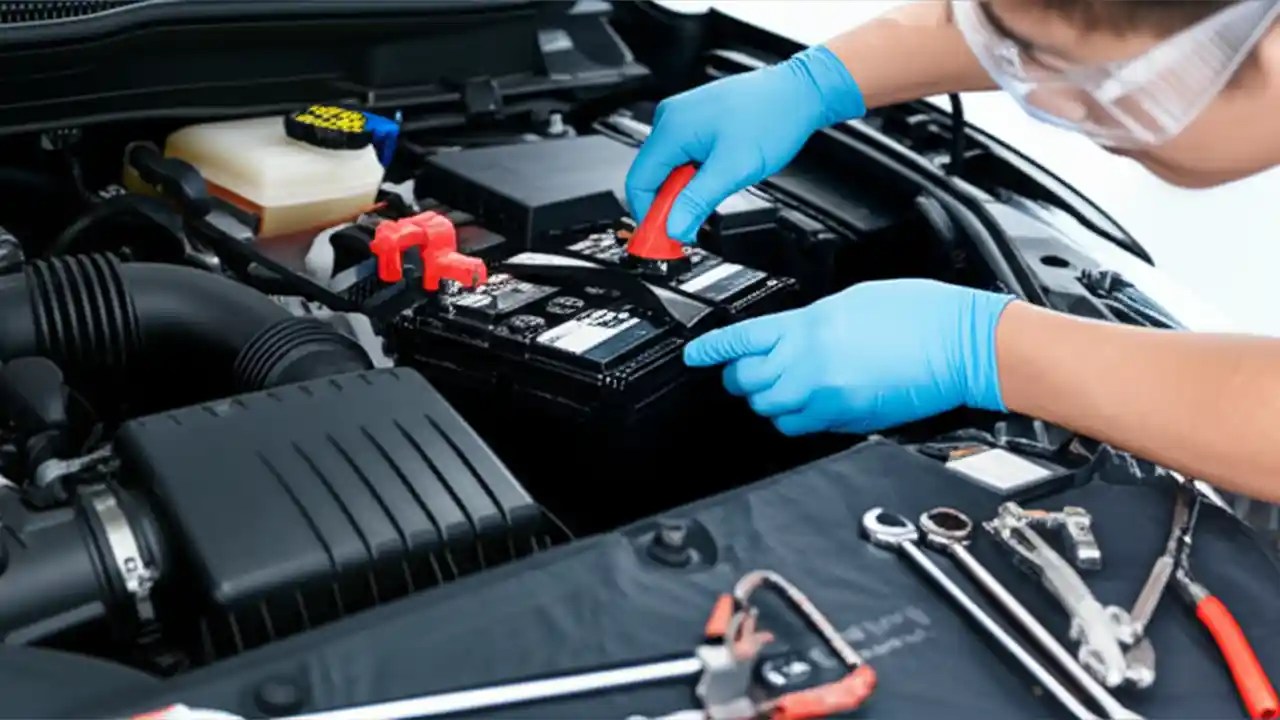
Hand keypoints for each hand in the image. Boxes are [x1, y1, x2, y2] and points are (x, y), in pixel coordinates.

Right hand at [625, 45, 864, 242]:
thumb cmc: (772, 117)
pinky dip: (690, 175)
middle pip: (651, 176)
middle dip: (666, 206)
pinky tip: (711, 180)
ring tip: (710, 196)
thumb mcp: (733, 170)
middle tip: (685, 228)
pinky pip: (681, 155)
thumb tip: (675, 227)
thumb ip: (697, 202)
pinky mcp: (695, 120)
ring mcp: (682, 117)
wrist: (798, 93)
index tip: (660, 239)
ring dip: (681, 191)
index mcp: (671, 128)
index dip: (648, 216)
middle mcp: (670, 118)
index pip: (639, 182)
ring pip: (667, 167)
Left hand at [683, 279, 1017, 435]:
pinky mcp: (846, 421)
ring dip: (767, 399)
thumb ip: (810, 321)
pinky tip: (806, 404)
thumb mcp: (852, 301)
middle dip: (742, 376)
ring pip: (770, 410)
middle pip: (748, 382)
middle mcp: (810, 364)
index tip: (694, 355)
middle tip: (746, 368)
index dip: (712, 350)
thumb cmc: (920, 313)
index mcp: (809, 326)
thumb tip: (788, 336)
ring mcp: (827, 397)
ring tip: (779, 386)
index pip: (740, 340)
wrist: (962, 344)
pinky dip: (794, 418)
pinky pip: (801, 427)